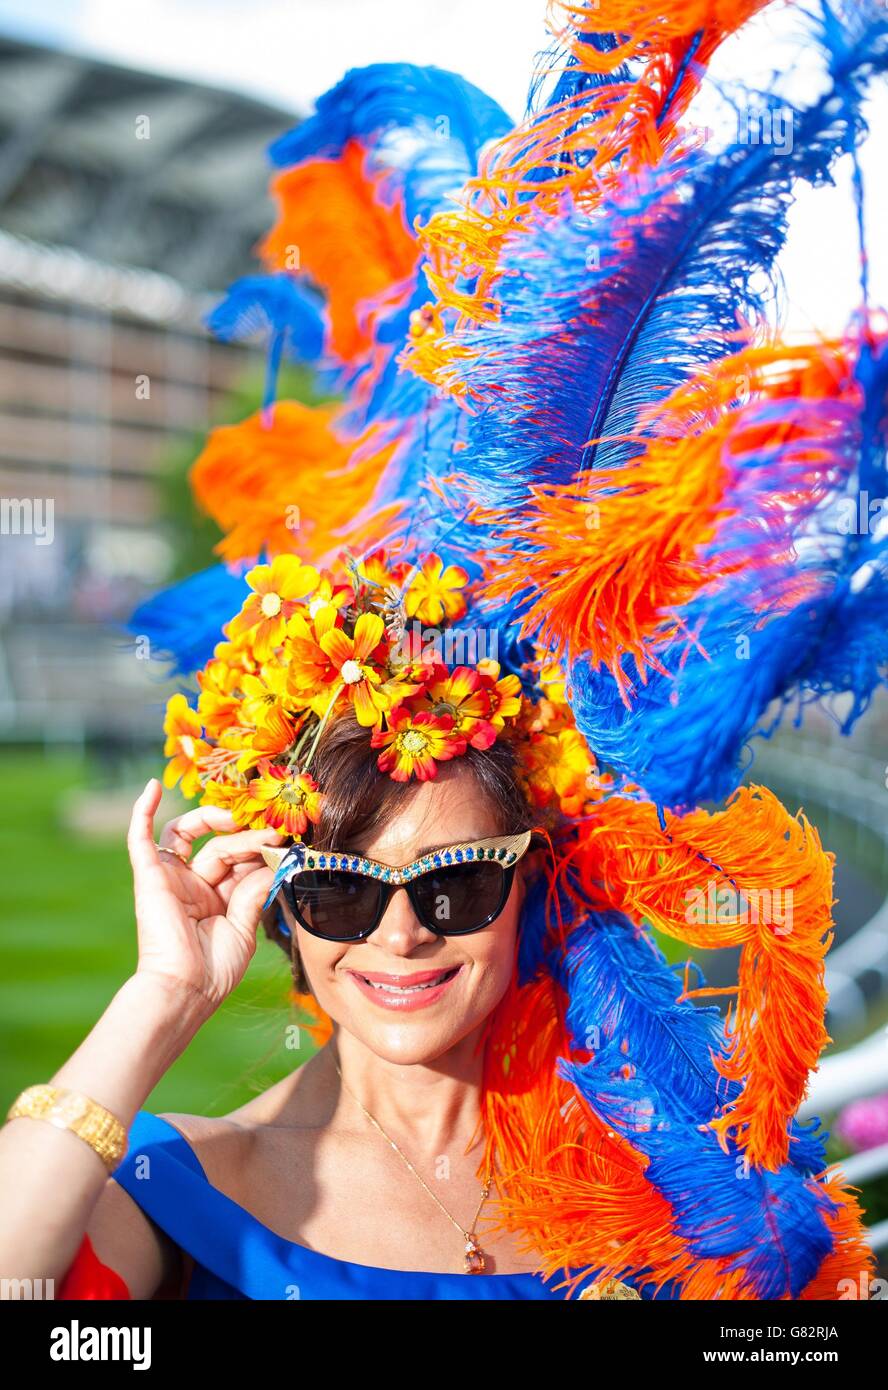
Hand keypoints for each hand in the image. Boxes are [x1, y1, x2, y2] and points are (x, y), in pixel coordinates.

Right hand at [126, 778, 284, 1010]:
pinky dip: (142, 811)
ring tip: (236, 817)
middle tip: (274, 833)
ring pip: (189, 833)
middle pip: (220, 845)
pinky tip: (152, 787)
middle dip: (248, 838)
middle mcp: (192, 884)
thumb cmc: (214, 970)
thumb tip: (271, 862)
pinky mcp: (149, 876)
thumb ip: (254, 892)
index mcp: (215, 898)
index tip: (285, 841)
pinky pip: (139, 838)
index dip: (259, 848)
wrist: (185, 990)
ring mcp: (170, 878)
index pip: (238, 859)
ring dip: (211, 819)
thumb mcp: (244, 928)